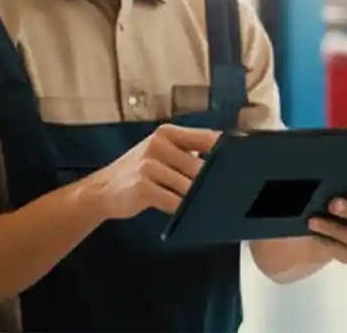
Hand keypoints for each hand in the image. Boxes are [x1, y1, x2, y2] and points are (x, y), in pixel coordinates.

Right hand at [80, 123, 218, 220]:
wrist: (103, 190)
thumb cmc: (139, 172)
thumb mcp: (161, 153)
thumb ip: (188, 152)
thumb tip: (224, 162)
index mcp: (167, 133)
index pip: (208, 138)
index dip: (228, 152)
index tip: (244, 164)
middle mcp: (158, 144)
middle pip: (200, 166)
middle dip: (213, 183)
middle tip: (226, 195)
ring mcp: (149, 164)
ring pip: (189, 186)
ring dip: (198, 199)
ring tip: (206, 206)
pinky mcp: (142, 186)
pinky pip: (173, 201)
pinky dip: (183, 210)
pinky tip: (185, 214)